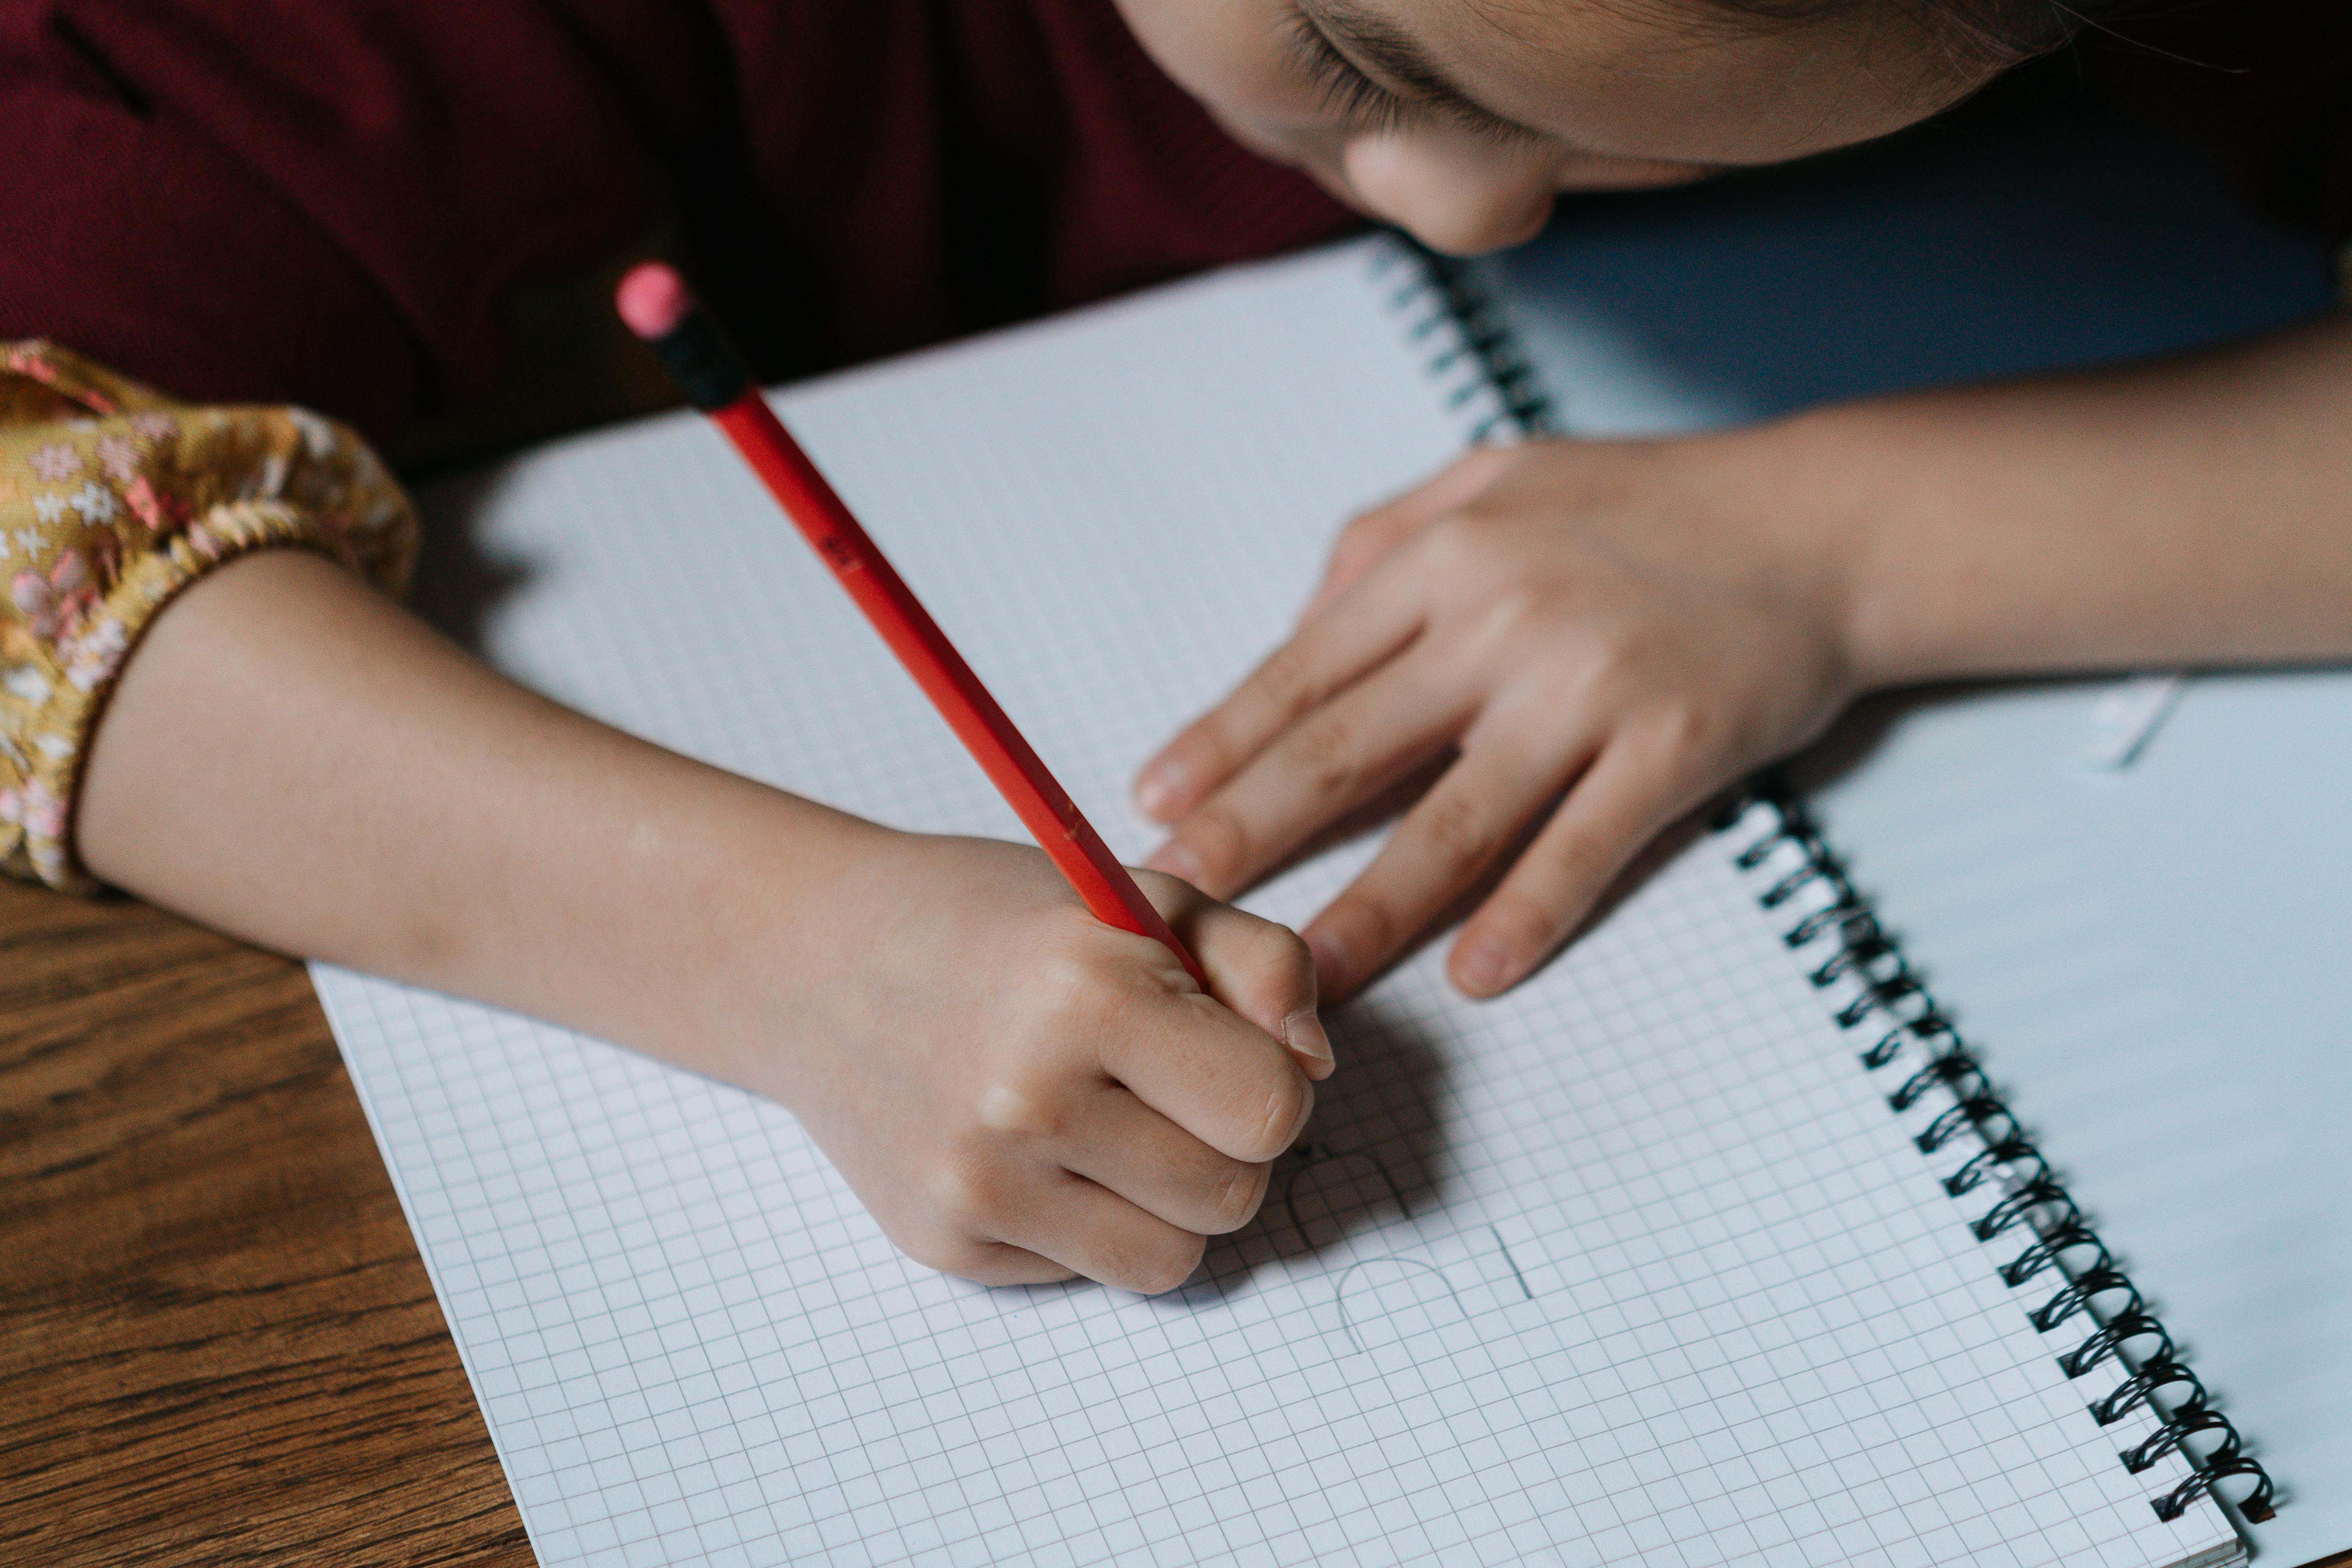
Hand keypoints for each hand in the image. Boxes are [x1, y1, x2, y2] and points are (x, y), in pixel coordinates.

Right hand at [765, 829, 1328, 1293]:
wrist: (814, 960)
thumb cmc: (994, 922)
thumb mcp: (1140, 898)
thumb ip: (1262, 967)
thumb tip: (1315, 1067)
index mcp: (1086, 990)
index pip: (1273, 1109)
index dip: (1269, 1077)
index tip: (1220, 1044)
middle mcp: (1025, 1096)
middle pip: (1233, 1196)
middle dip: (1222, 1143)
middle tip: (1160, 1083)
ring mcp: (977, 1183)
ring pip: (1172, 1258)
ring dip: (1167, 1198)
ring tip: (1109, 1121)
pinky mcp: (946, 1244)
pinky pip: (1090, 1273)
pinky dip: (1087, 1221)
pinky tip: (1036, 1148)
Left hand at [1133, 434, 1861, 1001]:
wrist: (1823, 522)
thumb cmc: (1647, 504)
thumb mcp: (1495, 475)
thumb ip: (1381, 541)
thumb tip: (1297, 630)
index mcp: (1445, 554)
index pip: (1304, 668)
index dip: (1222, 742)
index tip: (1154, 802)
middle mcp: (1503, 619)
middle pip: (1349, 749)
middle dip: (1249, 830)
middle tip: (1178, 895)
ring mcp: (1590, 688)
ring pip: (1452, 821)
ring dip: (1368, 908)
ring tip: (1302, 974)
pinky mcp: (1674, 748)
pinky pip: (1583, 849)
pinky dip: (1529, 916)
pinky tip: (1474, 975)